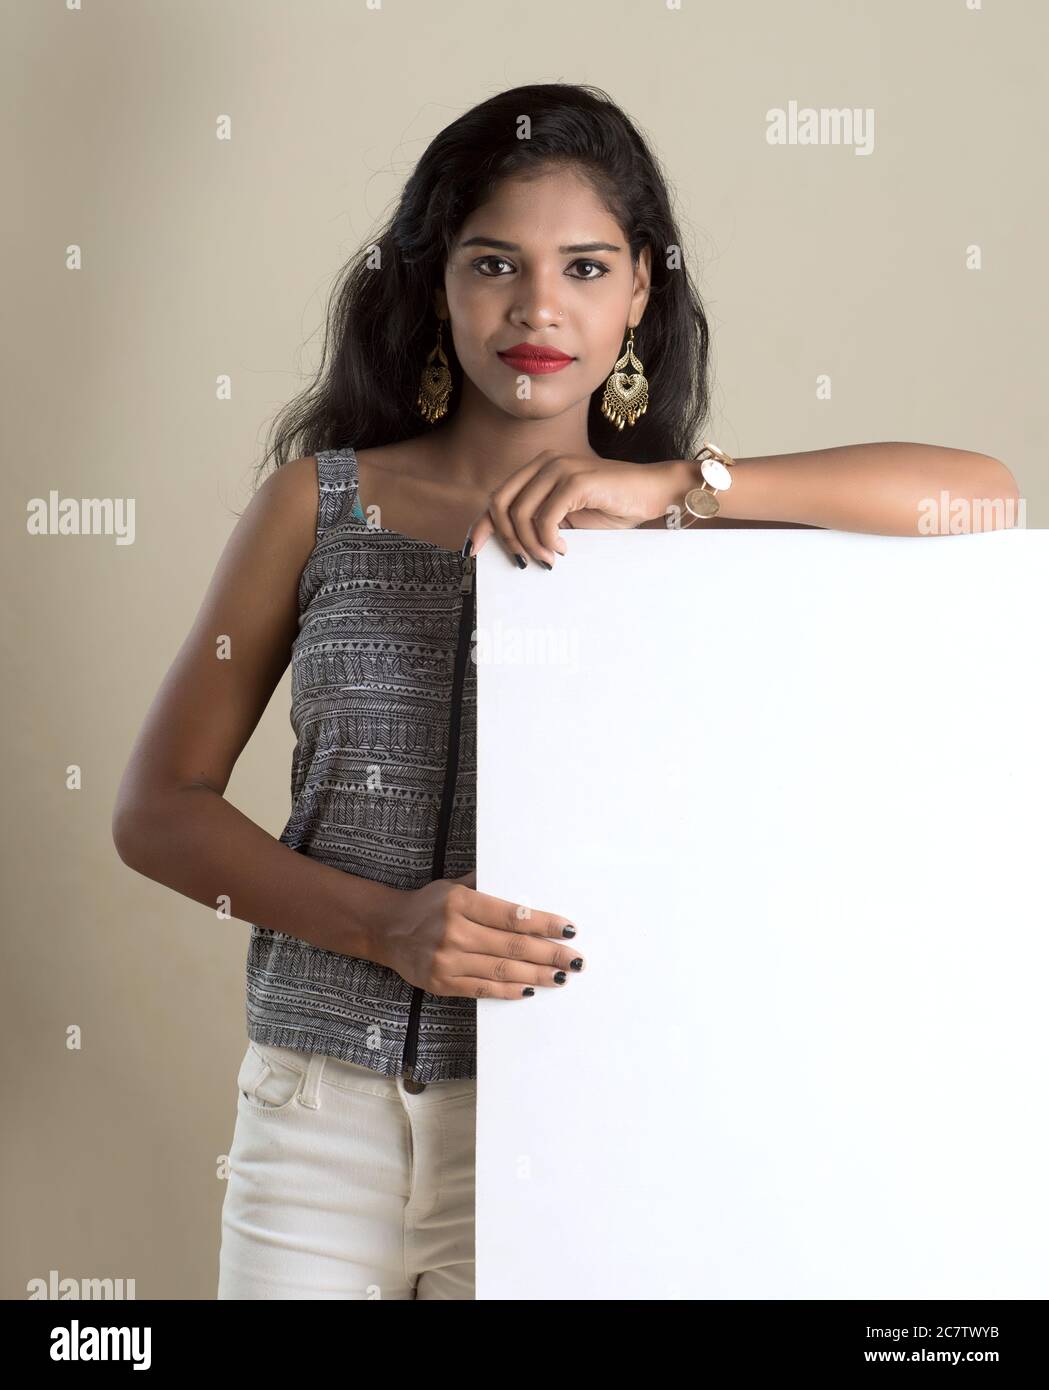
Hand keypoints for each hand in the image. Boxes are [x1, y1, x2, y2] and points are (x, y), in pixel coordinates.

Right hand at [377, 870, 583, 998]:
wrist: (387, 930)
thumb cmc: (428, 904)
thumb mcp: (453, 885)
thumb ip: (487, 887)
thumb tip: (526, 884)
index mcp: (460, 902)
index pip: (512, 915)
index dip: (543, 924)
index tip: (567, 929)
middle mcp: (454, 932)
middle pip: (512, 946)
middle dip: (549, 953)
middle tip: (575, 959)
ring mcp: (447, 960)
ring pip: (502, 970)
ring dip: (536, 975)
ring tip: (561, 976)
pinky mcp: (442, 983)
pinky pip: (483, 989)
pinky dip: (509, 990)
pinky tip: (530, 988)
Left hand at [466, 450, 673, 566]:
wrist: (652, 494)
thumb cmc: (612, 508)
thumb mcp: (567, 518)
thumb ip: (540, 524)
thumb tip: (510, 548)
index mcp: (538, 469)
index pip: (498, 497)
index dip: (483, 525)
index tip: (474, 551)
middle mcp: (544, 463)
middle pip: (501, 503)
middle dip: (506, 538)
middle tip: (523, 561)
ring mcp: (559, 467)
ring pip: (520, 512)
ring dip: (529, 543)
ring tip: (547, 559)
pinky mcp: (576, 480)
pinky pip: (545, 517)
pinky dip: (548, 539)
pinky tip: (562, 549)